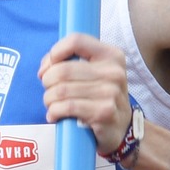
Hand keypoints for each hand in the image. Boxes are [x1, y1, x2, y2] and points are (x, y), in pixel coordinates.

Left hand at [39, 33, 131, 149]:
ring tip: (52, 105)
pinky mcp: (104, 112)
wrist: (122, 128)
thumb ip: (73, 61)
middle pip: (63, 69)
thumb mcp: (96, 73)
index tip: (48, 68)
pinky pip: (68, 107)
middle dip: (47, 82)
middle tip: (49, 91)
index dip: (55, 53)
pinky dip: (54, 112)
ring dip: (49, 99)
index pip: (76, 41)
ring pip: (62, 90)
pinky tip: (55, 116)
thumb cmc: (102, 98)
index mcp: (111, 55)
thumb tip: (47, 65)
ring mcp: (110, 92)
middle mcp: (113, 72)